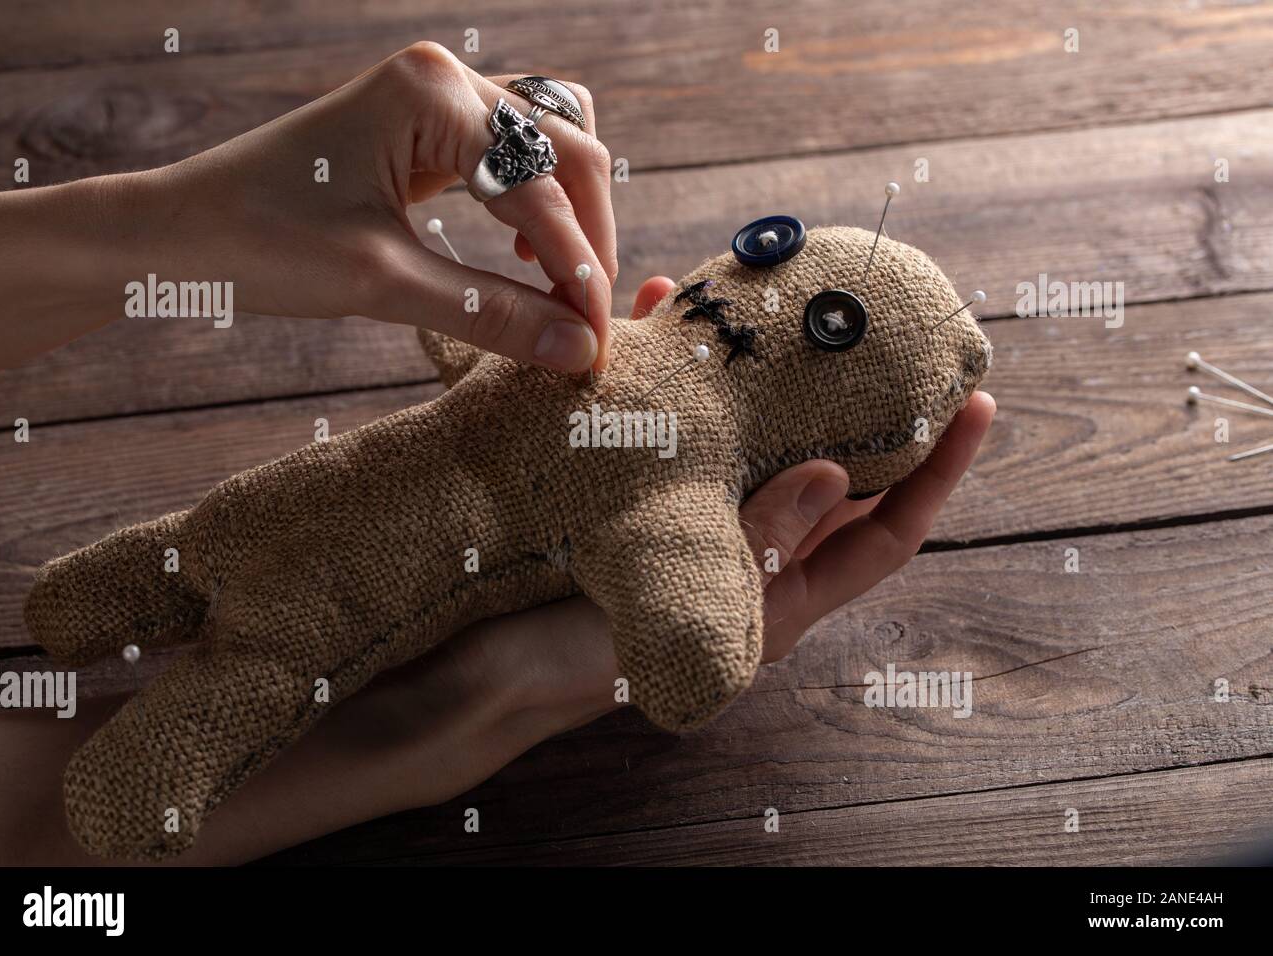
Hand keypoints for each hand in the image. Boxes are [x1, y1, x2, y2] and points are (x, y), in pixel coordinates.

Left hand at [157, 42, 614, 371]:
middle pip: (568, 148)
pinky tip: (522, 251)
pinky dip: (536, 201)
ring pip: (551, 144)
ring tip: (559, 283)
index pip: (541, 188)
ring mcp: (436, 94)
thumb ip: (491, 314)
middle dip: (589, 235)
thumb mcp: (383, 284)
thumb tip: (578, 351)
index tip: (596, 340)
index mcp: (431, 93)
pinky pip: (513, 154)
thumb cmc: (259, 242)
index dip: (578, 270)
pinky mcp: (426, 125)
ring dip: (571, 211)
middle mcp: (444, 77)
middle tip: (589, 319)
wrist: (176, 230)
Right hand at [452, 277, 997, 731]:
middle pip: (823, 472)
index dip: (935, 478)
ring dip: (756, 372)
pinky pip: (672, 424)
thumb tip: (837, 477)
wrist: (463, 673)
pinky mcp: (633, 493)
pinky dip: (672, 374)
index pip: (879, 539)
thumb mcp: (670, 608)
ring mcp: (687, 520)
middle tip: (882, 330)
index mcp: (770, 601)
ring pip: (745, 435)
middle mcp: (740, 555)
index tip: (976, 407)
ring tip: (770, 302)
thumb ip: (751, 551)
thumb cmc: (560, 665)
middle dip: (850, 401)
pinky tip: (657, 315)